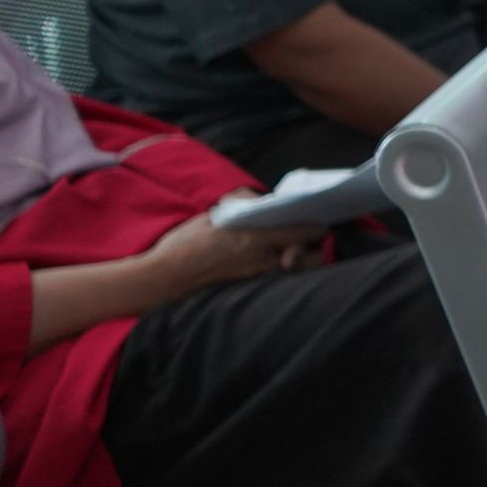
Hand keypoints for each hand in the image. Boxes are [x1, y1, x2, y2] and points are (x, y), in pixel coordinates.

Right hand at [145, 199, 317, 296]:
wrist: (163, 278)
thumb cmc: (185, 244)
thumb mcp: (213, 217)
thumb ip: (240, 205)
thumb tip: (260, 199)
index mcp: (253, 239)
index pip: (301, 233)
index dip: (316, 228)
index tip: (322, 223)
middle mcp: (259, 261)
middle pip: (308, 260)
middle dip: (315, 251)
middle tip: (312, 241)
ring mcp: (255, 277)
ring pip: (293, 272)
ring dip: (299, 262)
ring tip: (295, 250)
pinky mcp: (247, 288)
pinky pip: (275, 278)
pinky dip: (280, 269)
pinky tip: (274, 259)